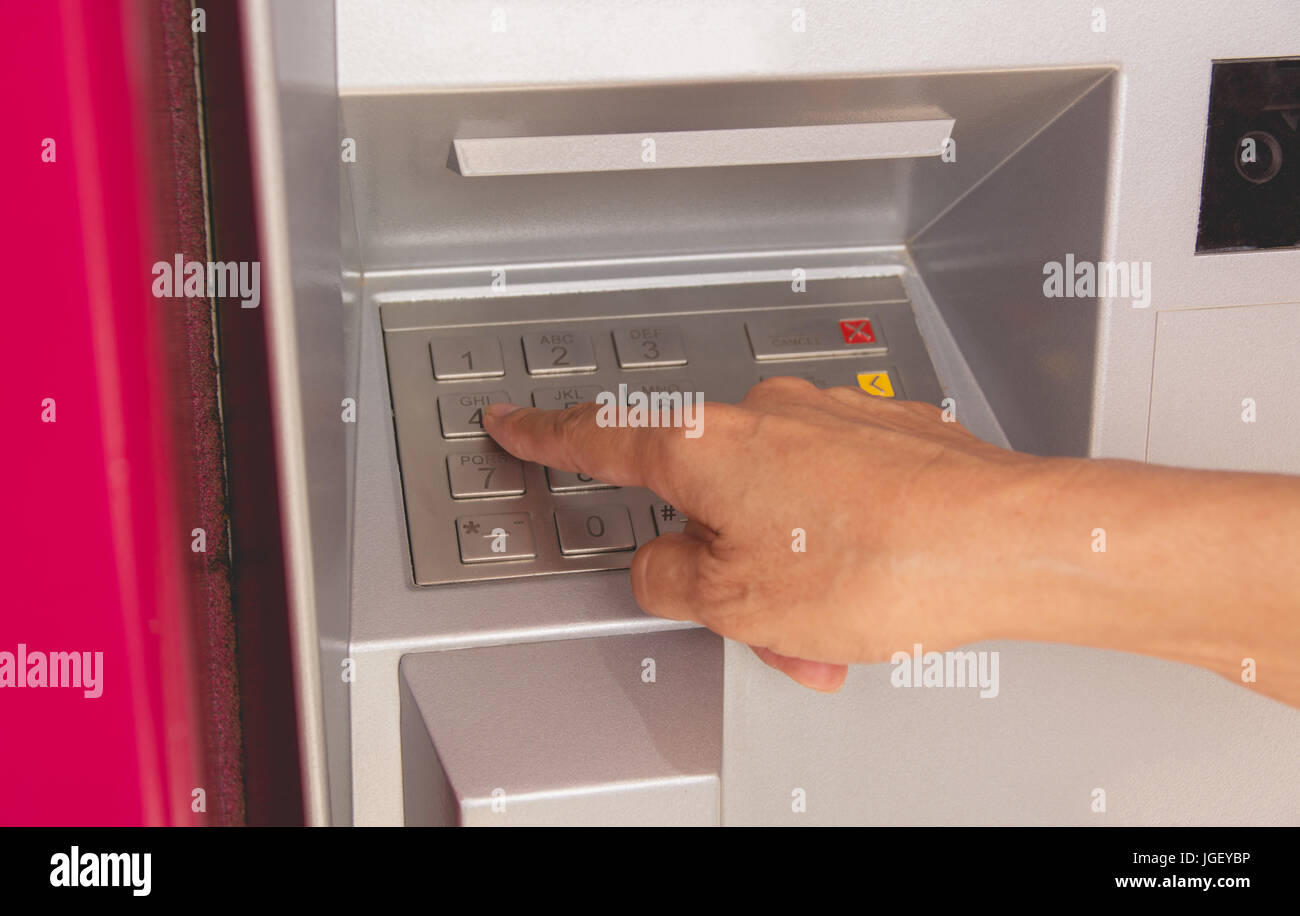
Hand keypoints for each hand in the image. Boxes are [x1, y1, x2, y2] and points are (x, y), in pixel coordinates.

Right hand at [484, 378, 1053, 691]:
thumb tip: (664, 564)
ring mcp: (828, 419)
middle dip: (725, 568)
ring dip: (788, 574)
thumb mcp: (733, 603)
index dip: (544, 435)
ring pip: (774, 511)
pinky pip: (830, 501)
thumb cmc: (884, 562)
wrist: (1007, 541)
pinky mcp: (884, 436)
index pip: (597, 436)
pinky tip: (869, 595)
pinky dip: (834, 551)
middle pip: (705, 498)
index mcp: (705, 445)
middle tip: (760, 623)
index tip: (514, 421)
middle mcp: (764, 414)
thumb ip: (667, 580)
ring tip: (832, 629)